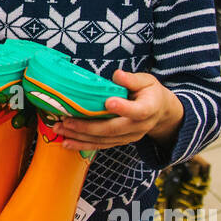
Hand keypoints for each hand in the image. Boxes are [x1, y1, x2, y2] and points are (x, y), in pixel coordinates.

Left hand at [52, 70, 182, 152]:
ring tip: (60, 130)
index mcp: (148, 109)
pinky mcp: (120, 141)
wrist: (160, 112)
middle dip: (87, 127)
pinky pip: (100, 145)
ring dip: (80, 137)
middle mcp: (138, 127)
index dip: (124, 108)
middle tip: (66, 121)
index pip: (137, 111)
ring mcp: (128, 137)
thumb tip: (117, 75)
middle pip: (112, 129)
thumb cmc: (150, 92)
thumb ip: (132, 80)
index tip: (108, 102)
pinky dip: (83, 145)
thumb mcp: (146, 81)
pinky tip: (66, 143)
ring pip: (103, 140)